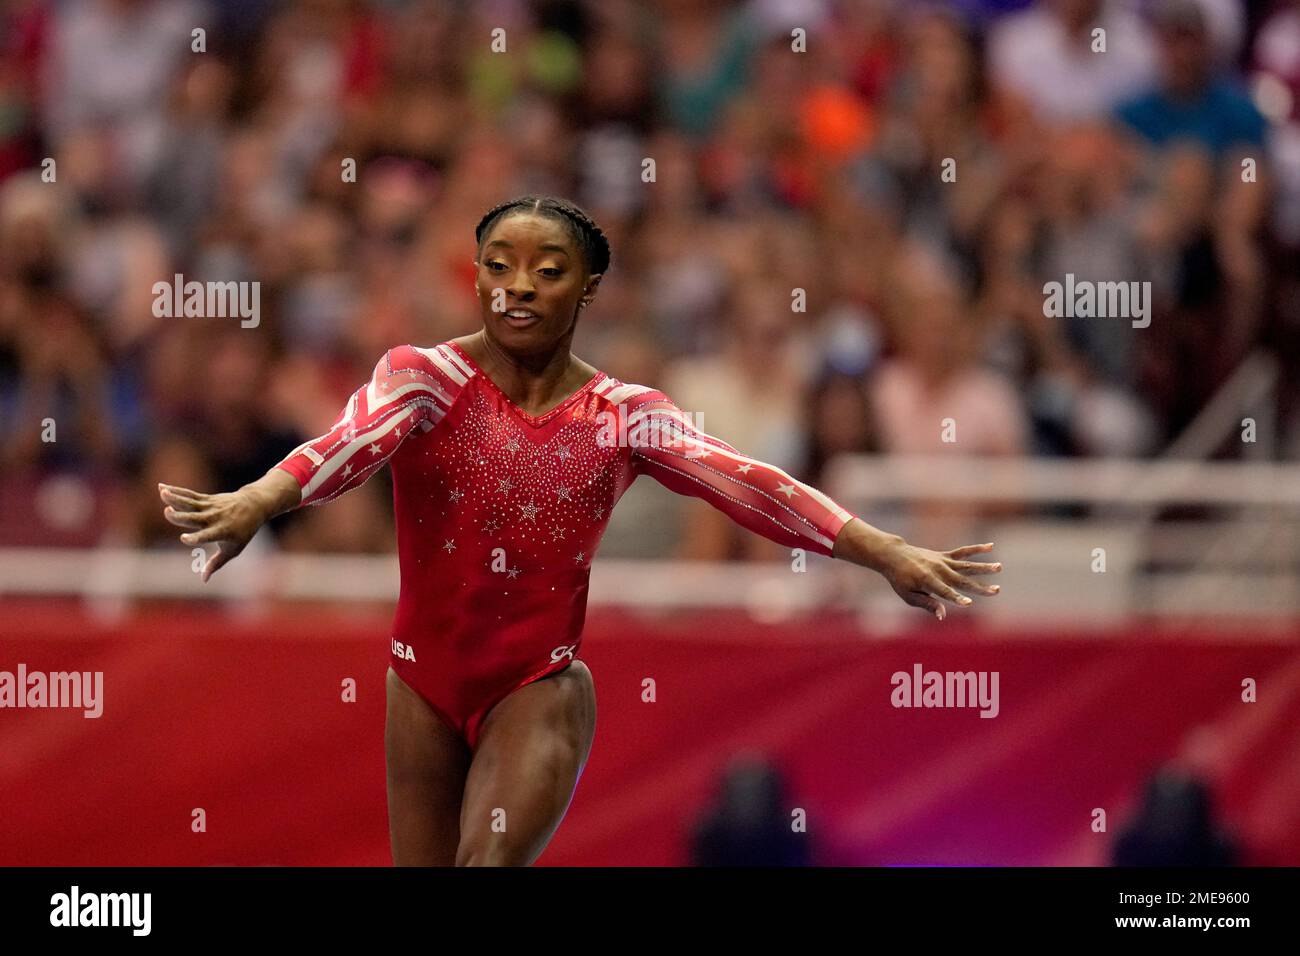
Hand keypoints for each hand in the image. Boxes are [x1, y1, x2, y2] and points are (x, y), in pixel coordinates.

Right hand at [158, 483, 269, 581]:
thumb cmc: (243, 532)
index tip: (183, 538)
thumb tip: (204, 580)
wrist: (254, 505)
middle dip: (181, 516)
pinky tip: (161, 488)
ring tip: (161, 493)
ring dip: (175, 498)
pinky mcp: (207, 499)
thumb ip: (217, 563)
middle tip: (167, 512)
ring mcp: (211, 507)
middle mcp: (215, 518)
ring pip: (191, 503)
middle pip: (195, 518)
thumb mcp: (234, 549)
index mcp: (222, 532)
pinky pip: (190, 495)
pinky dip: (176, 491)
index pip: (208, 536)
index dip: (196, 538)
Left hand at [877, 540, 1001, 619]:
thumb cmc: (900, 580)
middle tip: (997, 590)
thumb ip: (927, 604)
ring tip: (999, 567)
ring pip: (967, 565)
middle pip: (962, 580)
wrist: (894, 555)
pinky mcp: (945, 556)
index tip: (969, 603)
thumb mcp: (908, 595)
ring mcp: (943, 561)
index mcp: (927, 581)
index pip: (945, 592)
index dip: (956, 598)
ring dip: (984, 567)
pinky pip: (963, 552)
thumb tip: (943, 615)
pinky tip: (991, 546)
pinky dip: (977, 549)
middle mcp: (938, 570)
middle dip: (980, 587)